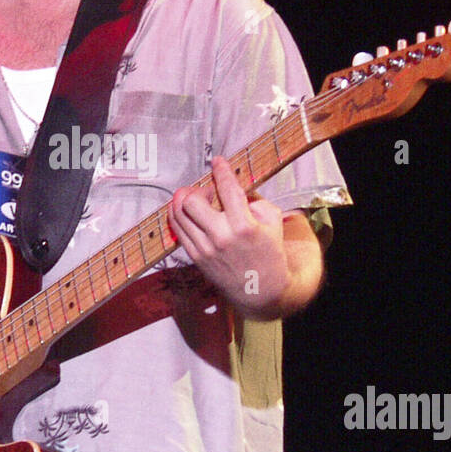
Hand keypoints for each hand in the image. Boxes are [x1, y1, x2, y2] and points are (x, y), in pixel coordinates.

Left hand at [169, 157, 291, 316]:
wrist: (261, 291)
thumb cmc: (269, 253)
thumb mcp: (273, 222)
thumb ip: (254, 200)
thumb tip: (232, 187)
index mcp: (244, 226)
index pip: (227, 189)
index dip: (221, 170)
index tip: (217, 161)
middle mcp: (221, 237)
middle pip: (191, 201)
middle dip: (198, 190)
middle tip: (208, 193)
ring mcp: (205, 249)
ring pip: (178, 214)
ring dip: (184, 200)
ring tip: (196, 200)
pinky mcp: (195, 257)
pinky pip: (177, 230)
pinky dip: (177, 216)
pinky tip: (186, 211)